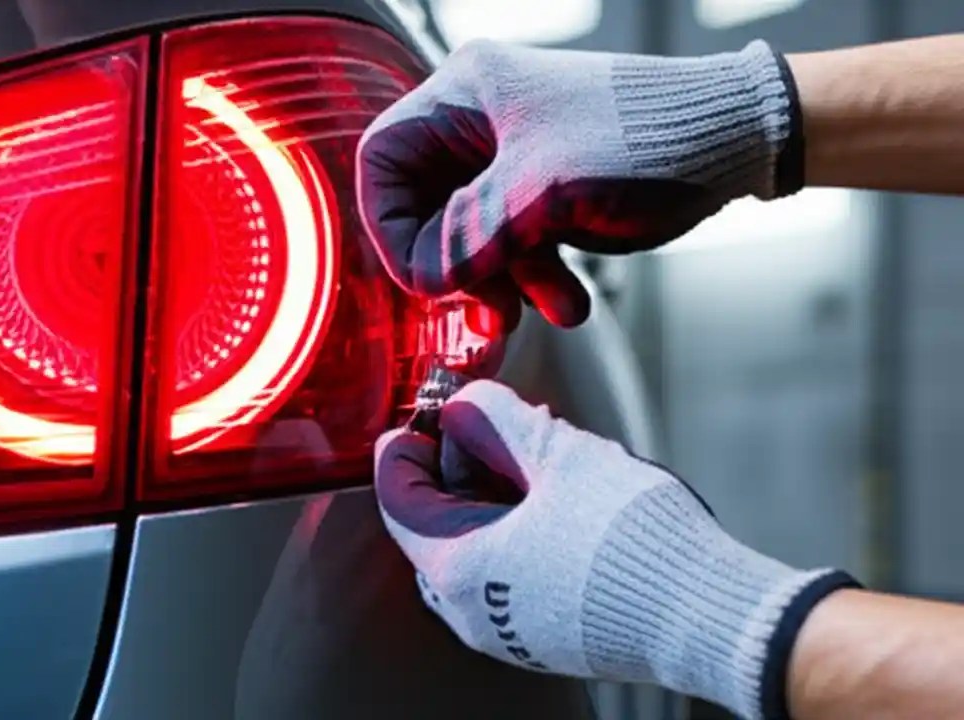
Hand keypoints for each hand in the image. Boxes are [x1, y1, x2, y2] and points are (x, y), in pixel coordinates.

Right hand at [356, 39, 804, 328]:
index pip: (384, 162)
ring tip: (540, 310)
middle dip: (453, 266)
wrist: (735, 142)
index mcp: (466, 94)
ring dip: (498, 282)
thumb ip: (470, 237)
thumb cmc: (646, 140)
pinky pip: (511, 245)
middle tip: (481, 307)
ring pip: (468, 235)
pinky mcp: (542, 192)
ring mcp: (512, 158)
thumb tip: (421, 280)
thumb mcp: (545, 193)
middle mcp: (480, 122)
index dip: (390, 227)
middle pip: (423, 206)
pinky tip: (566, 303)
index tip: (421, 277)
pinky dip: (532, 279)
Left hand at [374, 380, 857, 718]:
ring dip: (494, 493)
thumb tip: (465, 403)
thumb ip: (496, 418)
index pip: (400, 500)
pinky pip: (509, 571)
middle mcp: (474, 612)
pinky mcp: (545, 634)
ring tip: (540, 453)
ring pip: (475, 545)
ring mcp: (509, 630)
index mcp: (459, 570)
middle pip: (435, 522)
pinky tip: (561, 496)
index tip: (426, 415)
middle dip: (460, 464)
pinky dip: (518, 527)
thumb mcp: (558, 454)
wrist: (709, 615)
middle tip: (491, 424)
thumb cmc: (636, 546)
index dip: (407, 447)